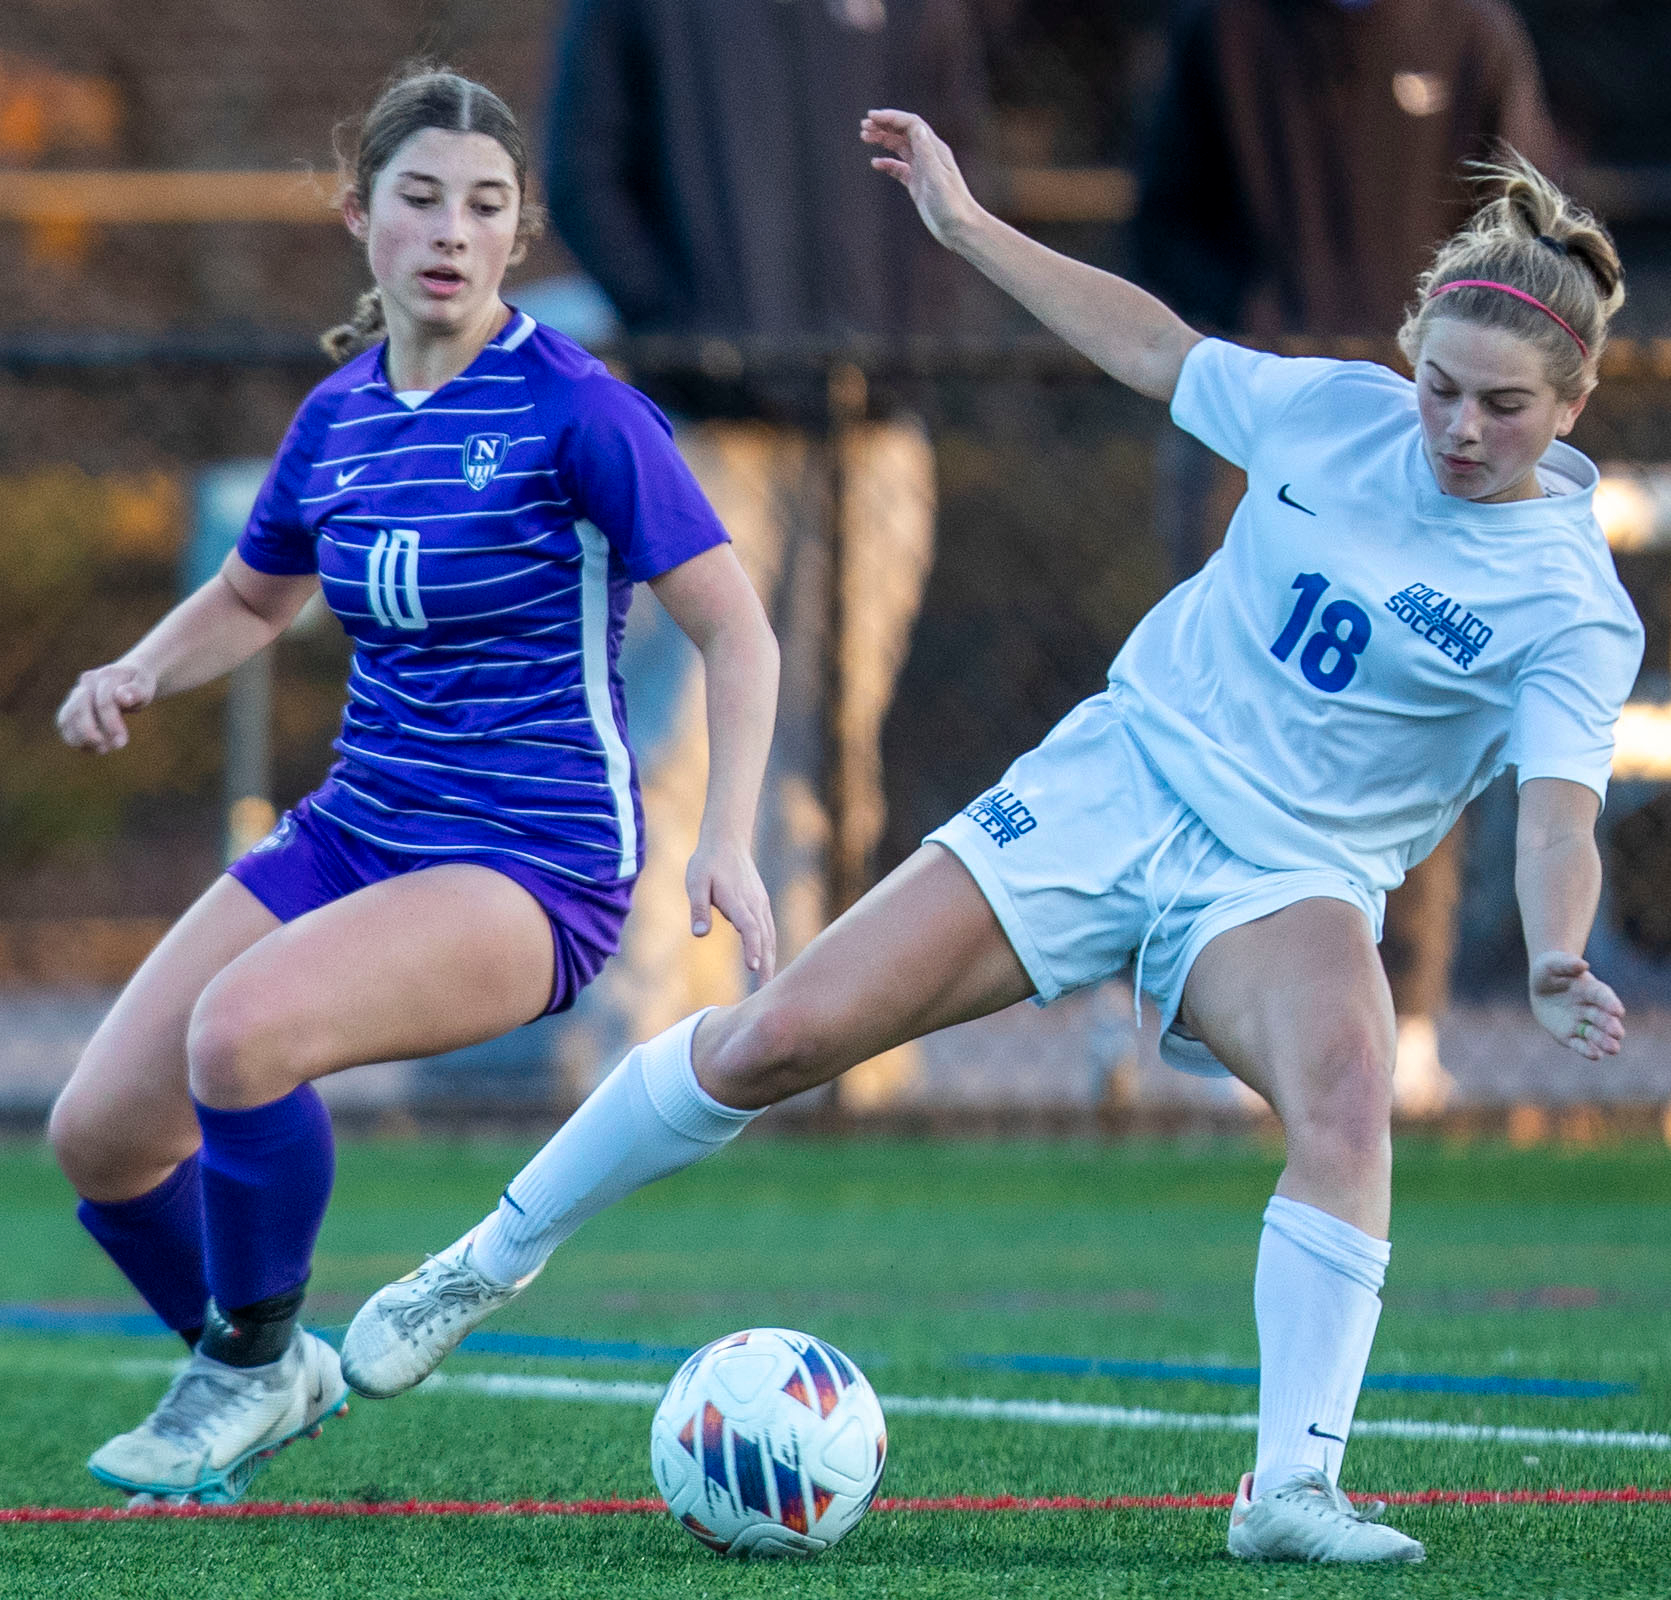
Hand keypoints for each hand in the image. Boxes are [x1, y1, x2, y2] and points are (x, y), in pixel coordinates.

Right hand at [56, 662, 156, 753]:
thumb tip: (122, 697)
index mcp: (107, 675)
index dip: (111, 724)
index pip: (104, 702)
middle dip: (91, 733)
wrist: (127, 676)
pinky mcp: (71, 705)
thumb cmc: (139, 683)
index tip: (122, 742)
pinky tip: (93, 748)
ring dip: (80, 738)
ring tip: (101, 749)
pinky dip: (75, 739)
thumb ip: (136, 691)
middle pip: (78, 710)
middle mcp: (87, 683)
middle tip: (108, 749)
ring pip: (66, 718)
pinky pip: (64, 724)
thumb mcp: (145, 686)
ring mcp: (76, 693)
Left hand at [686, 834, 776, 980]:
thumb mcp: (696, 883)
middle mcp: (754, 904)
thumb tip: (699, 934)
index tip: (754, 968)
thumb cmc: (707, 863)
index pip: (749, 929)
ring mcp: (760, 903)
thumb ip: (698, 908)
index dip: (753, 948)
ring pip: (769, 935)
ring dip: (770, 958)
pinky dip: (770, 946)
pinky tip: (767, 959)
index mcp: (738, 901)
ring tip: (768, 982)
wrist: (727, 840)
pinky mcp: (761, 903)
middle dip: (767, 964)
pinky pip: (769, 928)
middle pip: (764, 938)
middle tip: (766, 989)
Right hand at [861, 108, 980, 247]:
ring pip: (900, 147)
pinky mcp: (917, 184)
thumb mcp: (937, 178)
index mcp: (934, 149)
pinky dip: (886, 163)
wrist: (960, 229)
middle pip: (904, 132)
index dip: (891, 118)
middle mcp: (928, 155)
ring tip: (864, 137)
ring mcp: (922, 170)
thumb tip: (916, 128)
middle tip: (863, 127)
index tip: (871, 118)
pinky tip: (875, 163)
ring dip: (883, 140)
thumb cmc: (952, 205)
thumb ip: (926, 153)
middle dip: (884, 126)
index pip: (911, 124)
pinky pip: (899, 168)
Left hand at [1528, 950, 1623, 1060]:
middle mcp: (1590, 1008)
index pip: (1603, 996)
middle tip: (1618, 1034)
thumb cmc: (1550, 970)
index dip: (1610, 1003)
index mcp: (1590, 989)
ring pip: (1595, 1034)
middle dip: (1610, 1026)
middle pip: (1602, 1018)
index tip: (1618, 1011)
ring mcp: (1581, 1022)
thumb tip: (1582, 965)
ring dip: (1605, 1042)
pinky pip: (1580, 1044)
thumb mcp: (1553, 963)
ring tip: (1614, 1049)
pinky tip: (1596, 1056)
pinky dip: (1588, 1050)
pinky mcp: (1569, 1035)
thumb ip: (1567, 964)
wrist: (1542, 984)